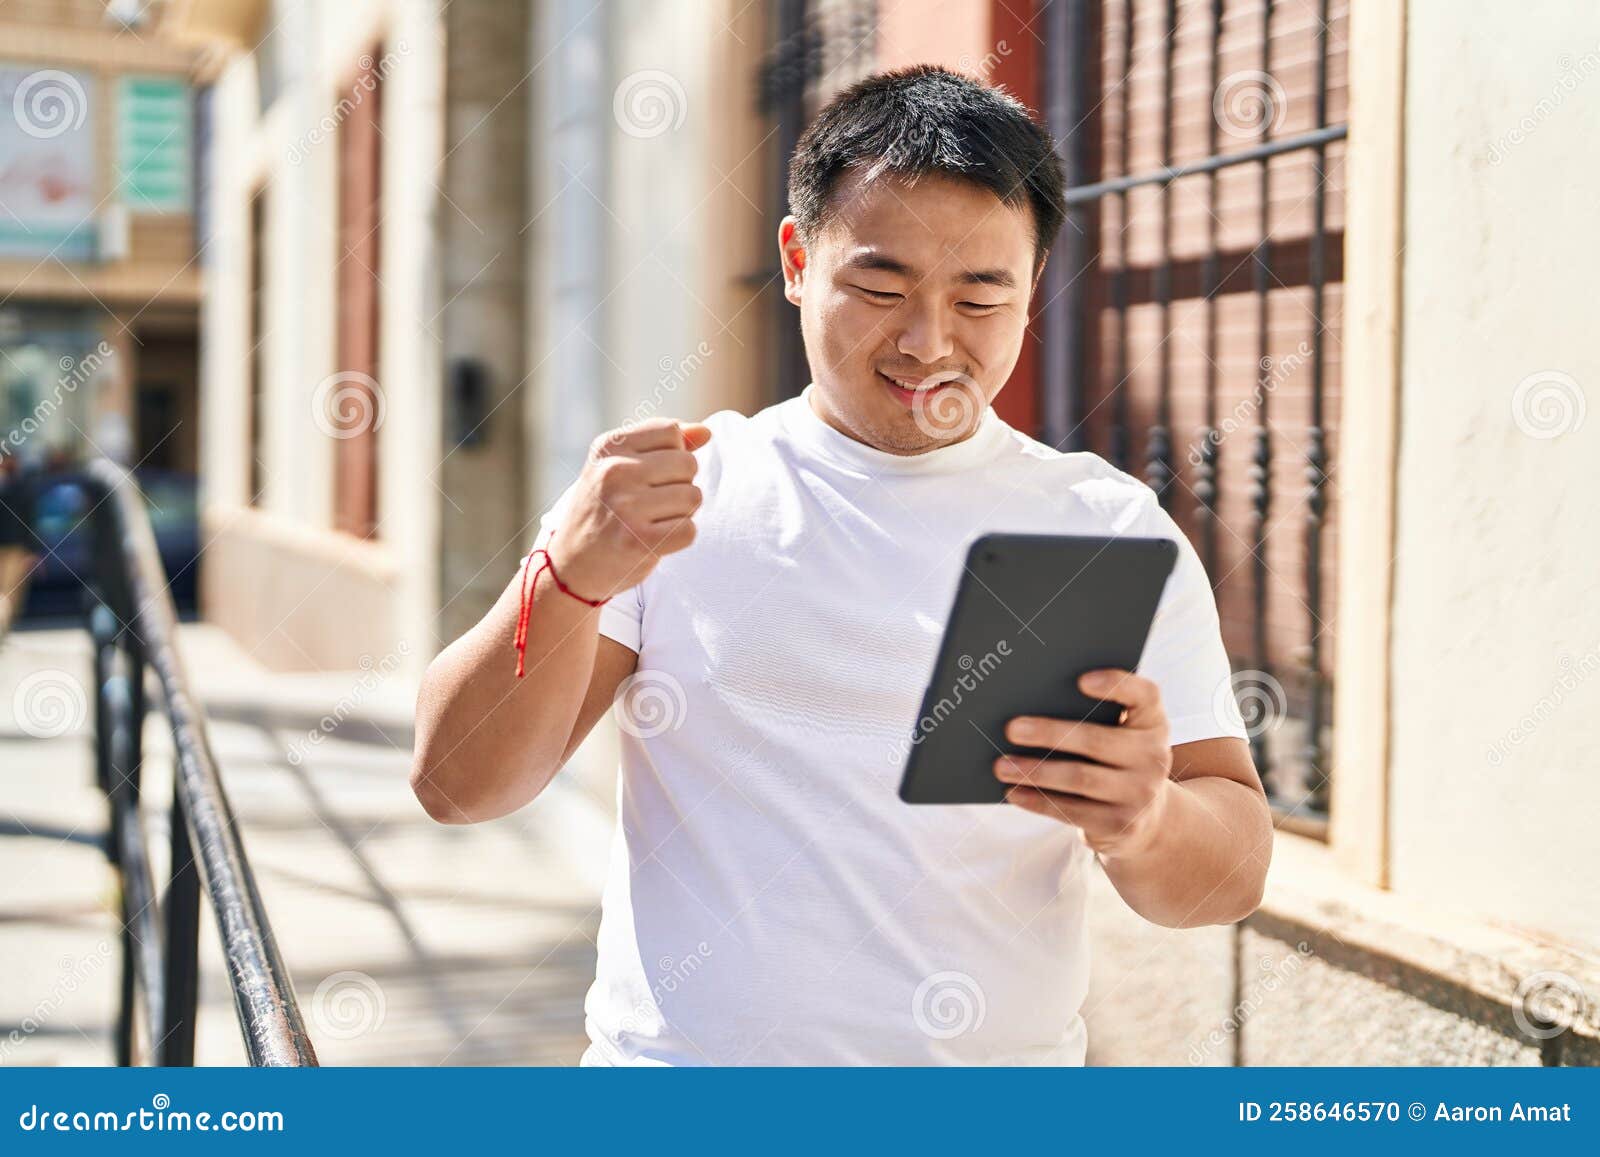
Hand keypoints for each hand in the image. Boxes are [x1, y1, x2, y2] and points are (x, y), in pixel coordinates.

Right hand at [553, 418, 710, 599]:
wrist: (571, 564)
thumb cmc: (606, 510)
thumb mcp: (621, 466)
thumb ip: (665, 445)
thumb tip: (706, 431)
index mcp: (609, 446)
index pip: (670, 431)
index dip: (671, 454)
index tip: (648, 475)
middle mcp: (614, 471)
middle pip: (688, 464)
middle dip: (680, 484)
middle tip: (652, 503)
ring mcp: (625, 506)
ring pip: (693, 497)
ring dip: (681, 513)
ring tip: (652, 521)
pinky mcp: (638, 540)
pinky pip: (690, 530)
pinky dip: (680, 538)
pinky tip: (655, 540)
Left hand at [993, 669, 1173, 859]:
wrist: (1147, 818)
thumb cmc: (1117, 760)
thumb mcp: (1121, 734)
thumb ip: (1094, 715)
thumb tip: (1030, 705)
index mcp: (1152, 722)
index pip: (1145, 694)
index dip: (1116, 684)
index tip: (1081, 679)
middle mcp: (1154, 756)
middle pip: (1097, 740)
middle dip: (1049, 734)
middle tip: (1011, 728)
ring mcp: (1141, 793)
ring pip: (1080, 778)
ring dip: (1036, 771)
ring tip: (1001, 765)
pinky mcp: (1122, 825)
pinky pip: (1073, 811)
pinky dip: (1038, 801)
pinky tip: (1013, 792)